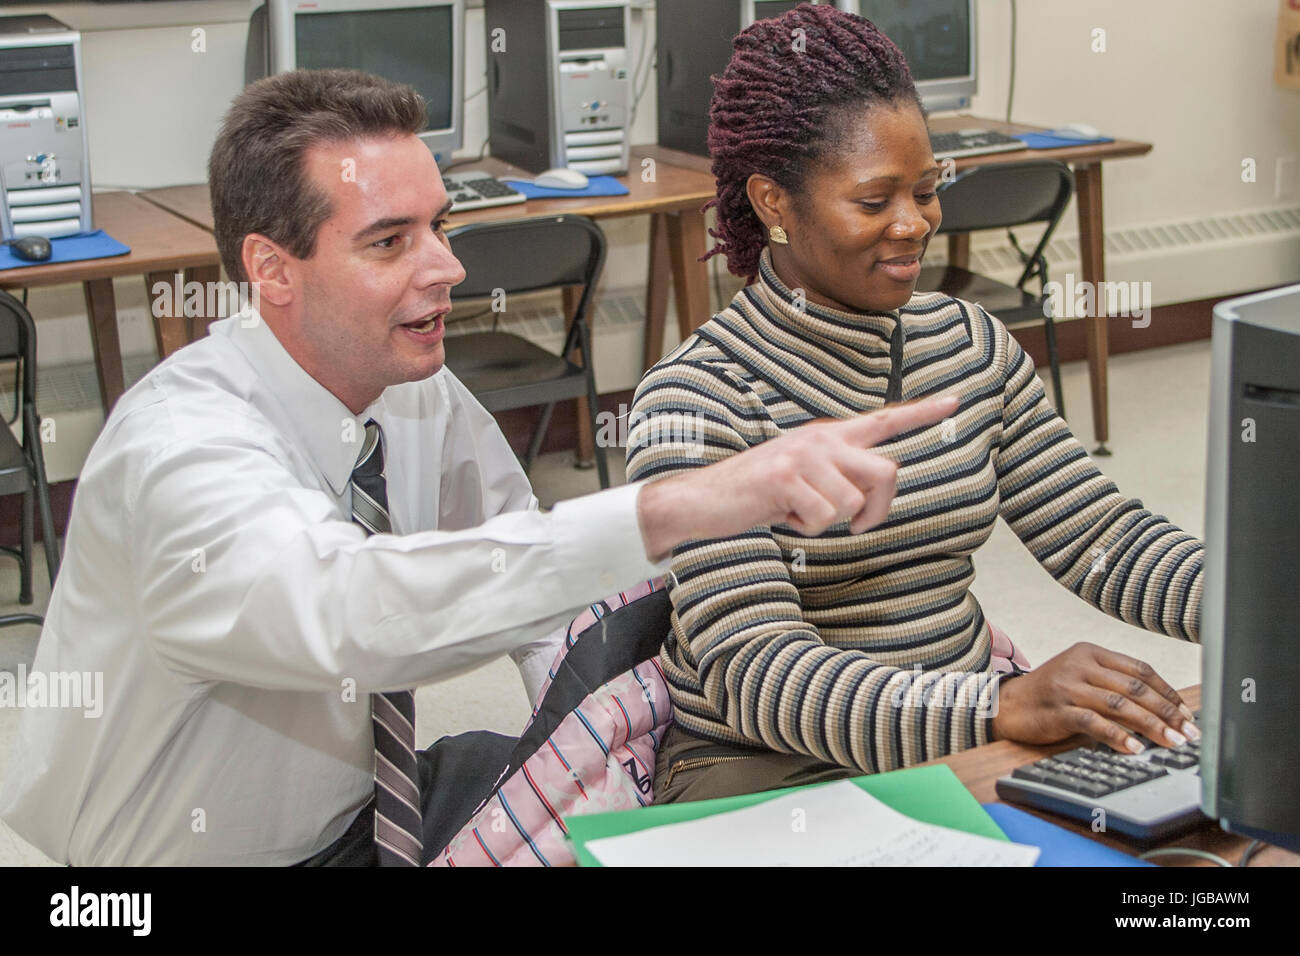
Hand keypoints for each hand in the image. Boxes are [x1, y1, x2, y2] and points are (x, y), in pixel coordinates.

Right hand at [636, 394, 958, 561]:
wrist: (701, 500)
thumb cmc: (756, 497)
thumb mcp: (804, 482)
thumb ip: (838, 479)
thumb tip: (869, 502)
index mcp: (828, 437)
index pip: (884, 421)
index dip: (923, 413)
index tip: (956, 401)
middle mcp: (821, 439)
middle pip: (887, 472)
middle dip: (877, 512)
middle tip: (854, 528)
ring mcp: (803, 454)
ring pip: (854, 504)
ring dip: (827, 523)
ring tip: (795, 513)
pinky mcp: (786, 476)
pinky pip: (823, 517)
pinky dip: (803, 528)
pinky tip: (780, 515)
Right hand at [991, 642, 1198, 753]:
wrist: (1007, 705)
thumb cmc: (1050, 695)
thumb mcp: (1081, 678)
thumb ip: (1112, 686)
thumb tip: (1160, 710)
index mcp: (1090, 652)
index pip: (1139, 669)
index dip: (1167, 692)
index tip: (1186, 713)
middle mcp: (1080, 665)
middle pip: (1135, 688)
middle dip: (1167, 712)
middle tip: (1188, 732)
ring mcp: (1068, 686)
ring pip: (1120, 705)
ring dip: (1151, 726)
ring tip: (1171, 742)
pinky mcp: (1058, 709)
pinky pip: (1095, 722)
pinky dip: (1118, 736)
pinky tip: (1135, 748)